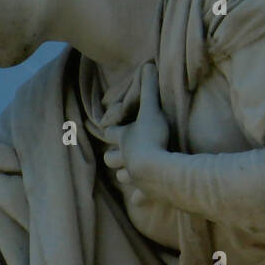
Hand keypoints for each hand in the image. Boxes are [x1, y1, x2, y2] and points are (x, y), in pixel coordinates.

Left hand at [102, 62, 170, 189]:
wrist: (158, 168)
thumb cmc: (152, 137)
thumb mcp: (152, 109)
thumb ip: (149, 88)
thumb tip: (147, 64)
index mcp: (124, 139)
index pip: (112, 132)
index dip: (110, 129)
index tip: (107, 128)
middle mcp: (125, 158)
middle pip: (111, 159)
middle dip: (112, 157)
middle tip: (114, 155)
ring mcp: (134, 176)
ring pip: (122, 177)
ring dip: (124, 175)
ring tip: (126, 174)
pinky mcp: (146, 191)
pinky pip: (140, 196)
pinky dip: (140, 197)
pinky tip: (139, 200)